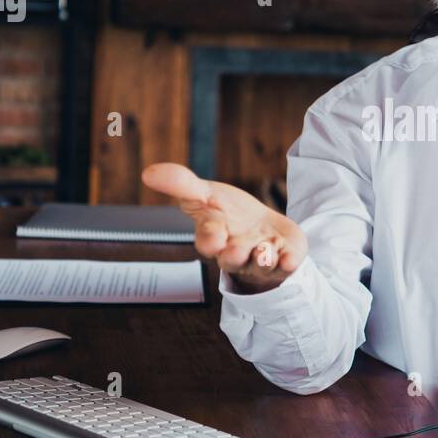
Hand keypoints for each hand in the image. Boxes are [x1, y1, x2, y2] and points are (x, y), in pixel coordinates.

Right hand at [141, 162, 307, 293]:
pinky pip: (287, 265)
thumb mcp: (206, 194)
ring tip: (264, 251)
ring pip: (260, 264)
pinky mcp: (285, 260)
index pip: (207, 241)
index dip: (210, 238)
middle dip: (234, 255)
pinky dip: (288, 261)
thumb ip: (181, 183)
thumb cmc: (228, 214)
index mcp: (215, 237)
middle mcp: (236, 253)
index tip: (214, 236)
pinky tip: (289, 258)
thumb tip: (148, 172)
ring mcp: (261, 260)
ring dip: (262, 258)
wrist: (263, 229)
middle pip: (232, 259)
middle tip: (235, 250)